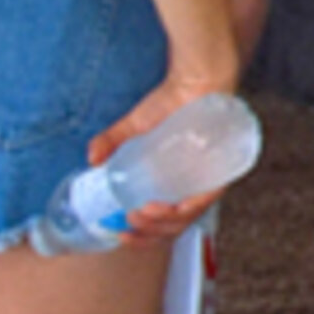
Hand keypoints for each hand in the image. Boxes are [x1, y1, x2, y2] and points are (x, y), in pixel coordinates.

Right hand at [81, 70, 248, 245]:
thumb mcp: (135, 125)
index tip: (120, 236)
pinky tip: (169, 209)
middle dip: (150, 234)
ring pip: (190, 217)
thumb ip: (112, 141)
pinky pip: (209, 197)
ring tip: (141, 215)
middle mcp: (196, 185)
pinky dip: (188, 208)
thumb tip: (91, 160)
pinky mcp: (222, 166)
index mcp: (178, 184)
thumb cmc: (170, 101)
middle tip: (129, 224)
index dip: (144, 237)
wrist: (194, 76)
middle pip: (176, 226)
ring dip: (163, 223)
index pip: (165, 224)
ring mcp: (210, 177)